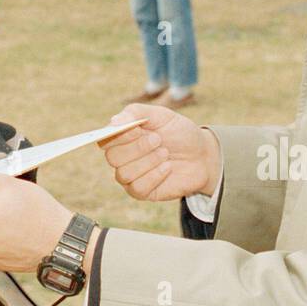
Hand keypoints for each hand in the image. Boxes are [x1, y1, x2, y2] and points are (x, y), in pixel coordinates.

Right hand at [100, 104, 221, 201]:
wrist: (202, 155)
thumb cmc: (178, 133)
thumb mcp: (161, 115)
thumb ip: (135, 113)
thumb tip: (113, 122)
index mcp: (122, 137)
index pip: (104, 139)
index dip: (118, 135)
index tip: (137, 129)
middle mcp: (122, 157)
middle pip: (112, 158)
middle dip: (137, 148)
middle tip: (158, 140)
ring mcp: (131, 176)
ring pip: (124, 174)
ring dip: (148, 162)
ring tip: (165, 153)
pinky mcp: (143, 192)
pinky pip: (138, 188)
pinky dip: (154, 176)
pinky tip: (167, 167)